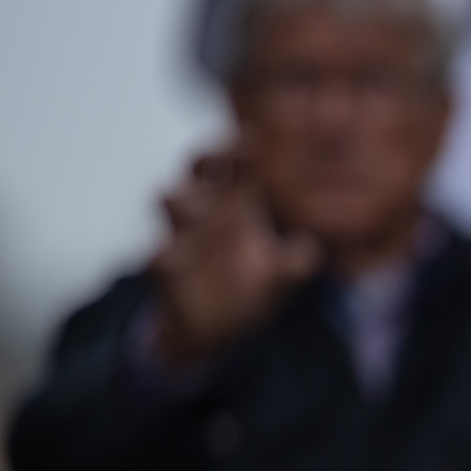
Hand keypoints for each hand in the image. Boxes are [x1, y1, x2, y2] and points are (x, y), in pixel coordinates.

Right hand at [149, 148, 320, 364]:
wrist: (215, 329)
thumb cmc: (248, 285)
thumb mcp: (282, 272)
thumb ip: (297, 258)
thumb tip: (312, 248)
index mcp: (234, 204)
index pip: (233, 162)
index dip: (243, 148)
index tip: (264, 141)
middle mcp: (205, 211)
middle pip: (196, 166)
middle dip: (211, 155)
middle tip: (240, 154)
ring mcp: (181, 235)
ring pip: (170, 198)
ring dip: (185, 196)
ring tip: (206, 205)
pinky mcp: (164, 268)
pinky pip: (158, 255)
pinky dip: (164, 255)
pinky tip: (169, 255)